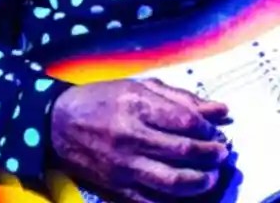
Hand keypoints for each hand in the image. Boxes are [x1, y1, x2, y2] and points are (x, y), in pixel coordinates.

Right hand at [50, 79, 229, 202]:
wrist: (56, 125)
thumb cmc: (103, 100)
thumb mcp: (141, 87)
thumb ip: (183, 99)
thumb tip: (222, 111)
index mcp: (137, 107)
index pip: (185, 121)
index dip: (208, 128)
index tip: (217, 130)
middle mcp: (131, 138)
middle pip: (183, 151)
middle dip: (211, 154)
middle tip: (222, 153)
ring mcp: (124, 167)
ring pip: (173, 181)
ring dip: (201, 180)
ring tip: (212, 175)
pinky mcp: (117, 189)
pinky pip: (153, 202)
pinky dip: (177, 201)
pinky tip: (189, 193)